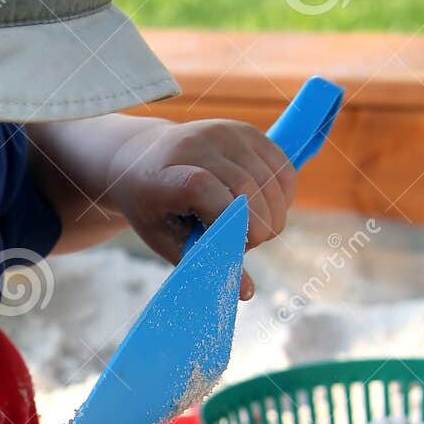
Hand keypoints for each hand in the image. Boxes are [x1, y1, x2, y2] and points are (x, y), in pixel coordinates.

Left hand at [109, 117, 296, 298]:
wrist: (140, 158)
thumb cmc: (154, 208)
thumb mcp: (166, 240)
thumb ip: (204, 263)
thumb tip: (248, 292)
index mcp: (164, 174)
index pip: (203, 188)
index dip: (227, 221)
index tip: (235, 247)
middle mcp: (195, 144)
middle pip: (247, 189)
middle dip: (257, 230)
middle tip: (243, 245)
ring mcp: (224, 133)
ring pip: (271, 182)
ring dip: (272, 217)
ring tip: (251, 229)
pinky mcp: (246, 130)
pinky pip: (283, 169)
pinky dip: (283, 197)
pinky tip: (265, 210)